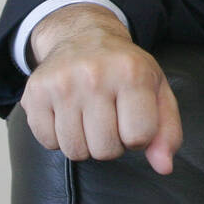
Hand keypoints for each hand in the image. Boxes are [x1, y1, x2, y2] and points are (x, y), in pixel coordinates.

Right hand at [19, 3, 182, 173]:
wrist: (83, 36)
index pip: (139, 137)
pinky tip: (68, 114)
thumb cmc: (125, 70)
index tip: (133, 119)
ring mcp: (61, 83)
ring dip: (85, 143)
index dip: (138, 136)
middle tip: (110, 118)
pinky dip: (59, 137)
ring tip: (90, 117)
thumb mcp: (157, 91)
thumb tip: (164, 167)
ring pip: (75, 151)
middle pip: (105, 150)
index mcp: (132, 73)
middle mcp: (94, 75)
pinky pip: (48, 143)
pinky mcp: (35, 92)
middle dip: (111, 143)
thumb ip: (168, 131)